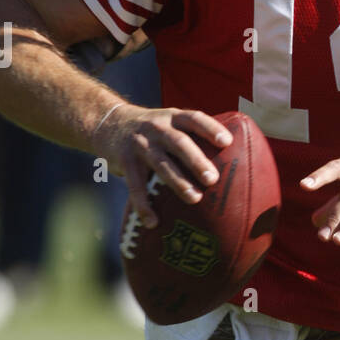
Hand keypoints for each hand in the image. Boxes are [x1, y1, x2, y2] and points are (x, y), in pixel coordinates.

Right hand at [95, 104, 232, 226]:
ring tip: (194, 198)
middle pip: (179, 143)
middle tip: (212, 179)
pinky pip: (135, 186)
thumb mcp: (170, 121)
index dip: (210, 129)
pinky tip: (153, 222)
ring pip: (160, 164)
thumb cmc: (152, 129)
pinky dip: (143, 205)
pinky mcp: (124, 161)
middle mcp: (157, 127)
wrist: (108, 122)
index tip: (227, 142)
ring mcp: (140, 144)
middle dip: (196, 160)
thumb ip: (192, 136)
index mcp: (173, 117)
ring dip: (178, 182)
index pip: (194, 119)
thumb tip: (232, 161)